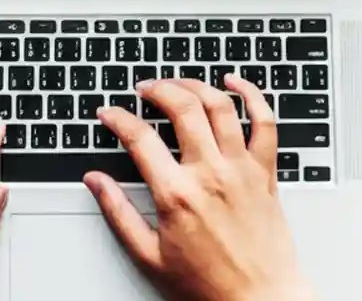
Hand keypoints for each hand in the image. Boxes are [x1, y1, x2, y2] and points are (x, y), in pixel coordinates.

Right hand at [85, 76, 312, 300]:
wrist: (260, 300)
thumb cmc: (209, 284)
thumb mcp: (149, 255)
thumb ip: (118, 212)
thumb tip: (95, 181)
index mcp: (177, 195)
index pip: (140, 138)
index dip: (118, 118)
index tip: (109, 114)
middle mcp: (211, 175)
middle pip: (182, 108)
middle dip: (157, 89)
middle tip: (144, 89)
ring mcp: (242, 169)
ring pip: (220, 106)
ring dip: (196, 84)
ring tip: (179, 82)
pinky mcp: (265, 172)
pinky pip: (265, 122)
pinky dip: (252, 96)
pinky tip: (235, 84)